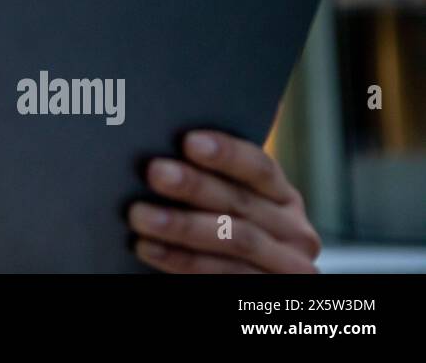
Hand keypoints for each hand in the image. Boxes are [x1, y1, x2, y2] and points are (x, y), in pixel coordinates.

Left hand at [128, 130, 321, 272]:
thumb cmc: (220, 233)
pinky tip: (148, 248)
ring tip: (139, 215)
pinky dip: (181, 260)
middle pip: (240, 202)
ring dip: (182, 226)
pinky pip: (223, 273)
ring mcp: (286, 266)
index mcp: (283, 198)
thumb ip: (210, 185)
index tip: (189, 141)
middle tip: (154, 172)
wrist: (237, 285)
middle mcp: (293, 231)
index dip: (227, 153)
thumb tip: (157, 153)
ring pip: (233, 239)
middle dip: (194, 185)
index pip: (259, 168)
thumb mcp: (228, 208)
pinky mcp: (266, 291)